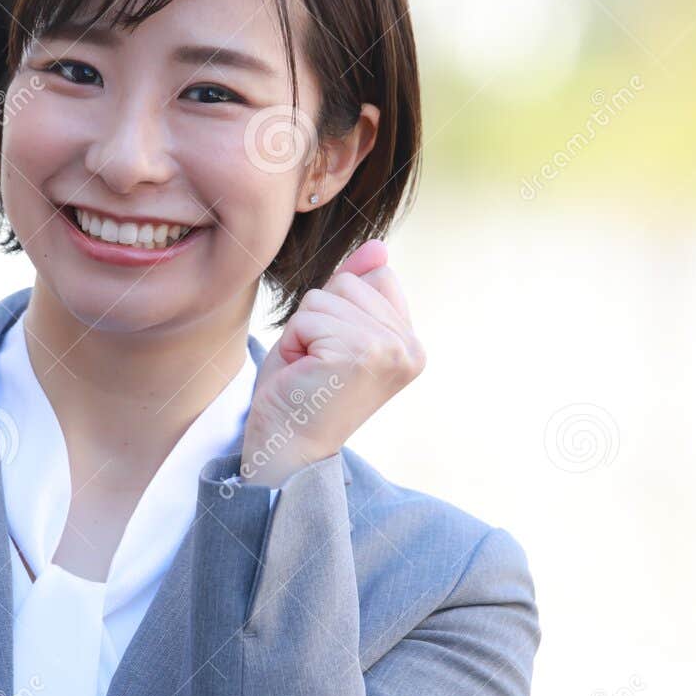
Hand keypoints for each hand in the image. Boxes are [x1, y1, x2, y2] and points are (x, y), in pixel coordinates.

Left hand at [240, 239, 424, 487]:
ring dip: (304, 331)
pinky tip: (303, 373)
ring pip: (326, 296)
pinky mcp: (361, 352)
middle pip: (348, 283)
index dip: (336, 311)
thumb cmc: (301, 391)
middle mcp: (410, 346)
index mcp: (411, 342)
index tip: (333, 357)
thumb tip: (379, 247)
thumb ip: (356, 288)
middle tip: (317, 365)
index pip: (372, 278)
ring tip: (310, 370)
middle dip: (318, 319)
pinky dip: (294, 341)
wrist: (284, 448)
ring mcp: (390, 349)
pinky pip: (309, 315)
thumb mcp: (331, 329)